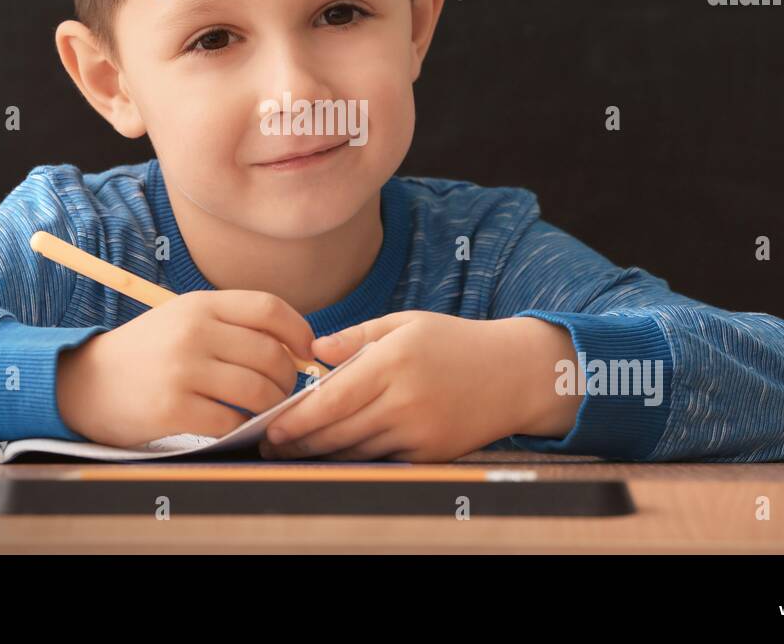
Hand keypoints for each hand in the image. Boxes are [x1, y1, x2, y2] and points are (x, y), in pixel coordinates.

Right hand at [56, 290, 313, 446]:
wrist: (84, 383)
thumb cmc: (146, 353)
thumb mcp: (183, 320)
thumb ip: (231, 325)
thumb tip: (294, 348)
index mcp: (199, 304)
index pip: (268, 308)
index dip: (298, 331)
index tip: (306, 351)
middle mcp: (193, 332)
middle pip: (270, 354)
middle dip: (287, 378)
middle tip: (283, 390)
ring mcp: (182, 371)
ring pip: (257, 390)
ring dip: (271, 406)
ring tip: (263, 410)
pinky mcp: (172, 409)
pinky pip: (230, 422)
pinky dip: (241, 427)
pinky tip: (235, 426)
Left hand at [259, 311, 574, 461]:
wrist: (514, 374)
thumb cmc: (454, 342)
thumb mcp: (406, 323)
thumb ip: (357, 336)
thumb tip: (314, 351)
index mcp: (394, 361)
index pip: (332, 399)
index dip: (297, 419)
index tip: (270, 428)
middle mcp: (406, 400)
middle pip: (338, 432)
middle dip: (299, 442)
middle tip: (269, 446)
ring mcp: (420, 432)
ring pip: (356, 451)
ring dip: (321, 454)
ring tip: (292, 452)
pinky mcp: (432, 455)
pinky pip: (382, 461)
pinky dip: (355, 459)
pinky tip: (333, 456)